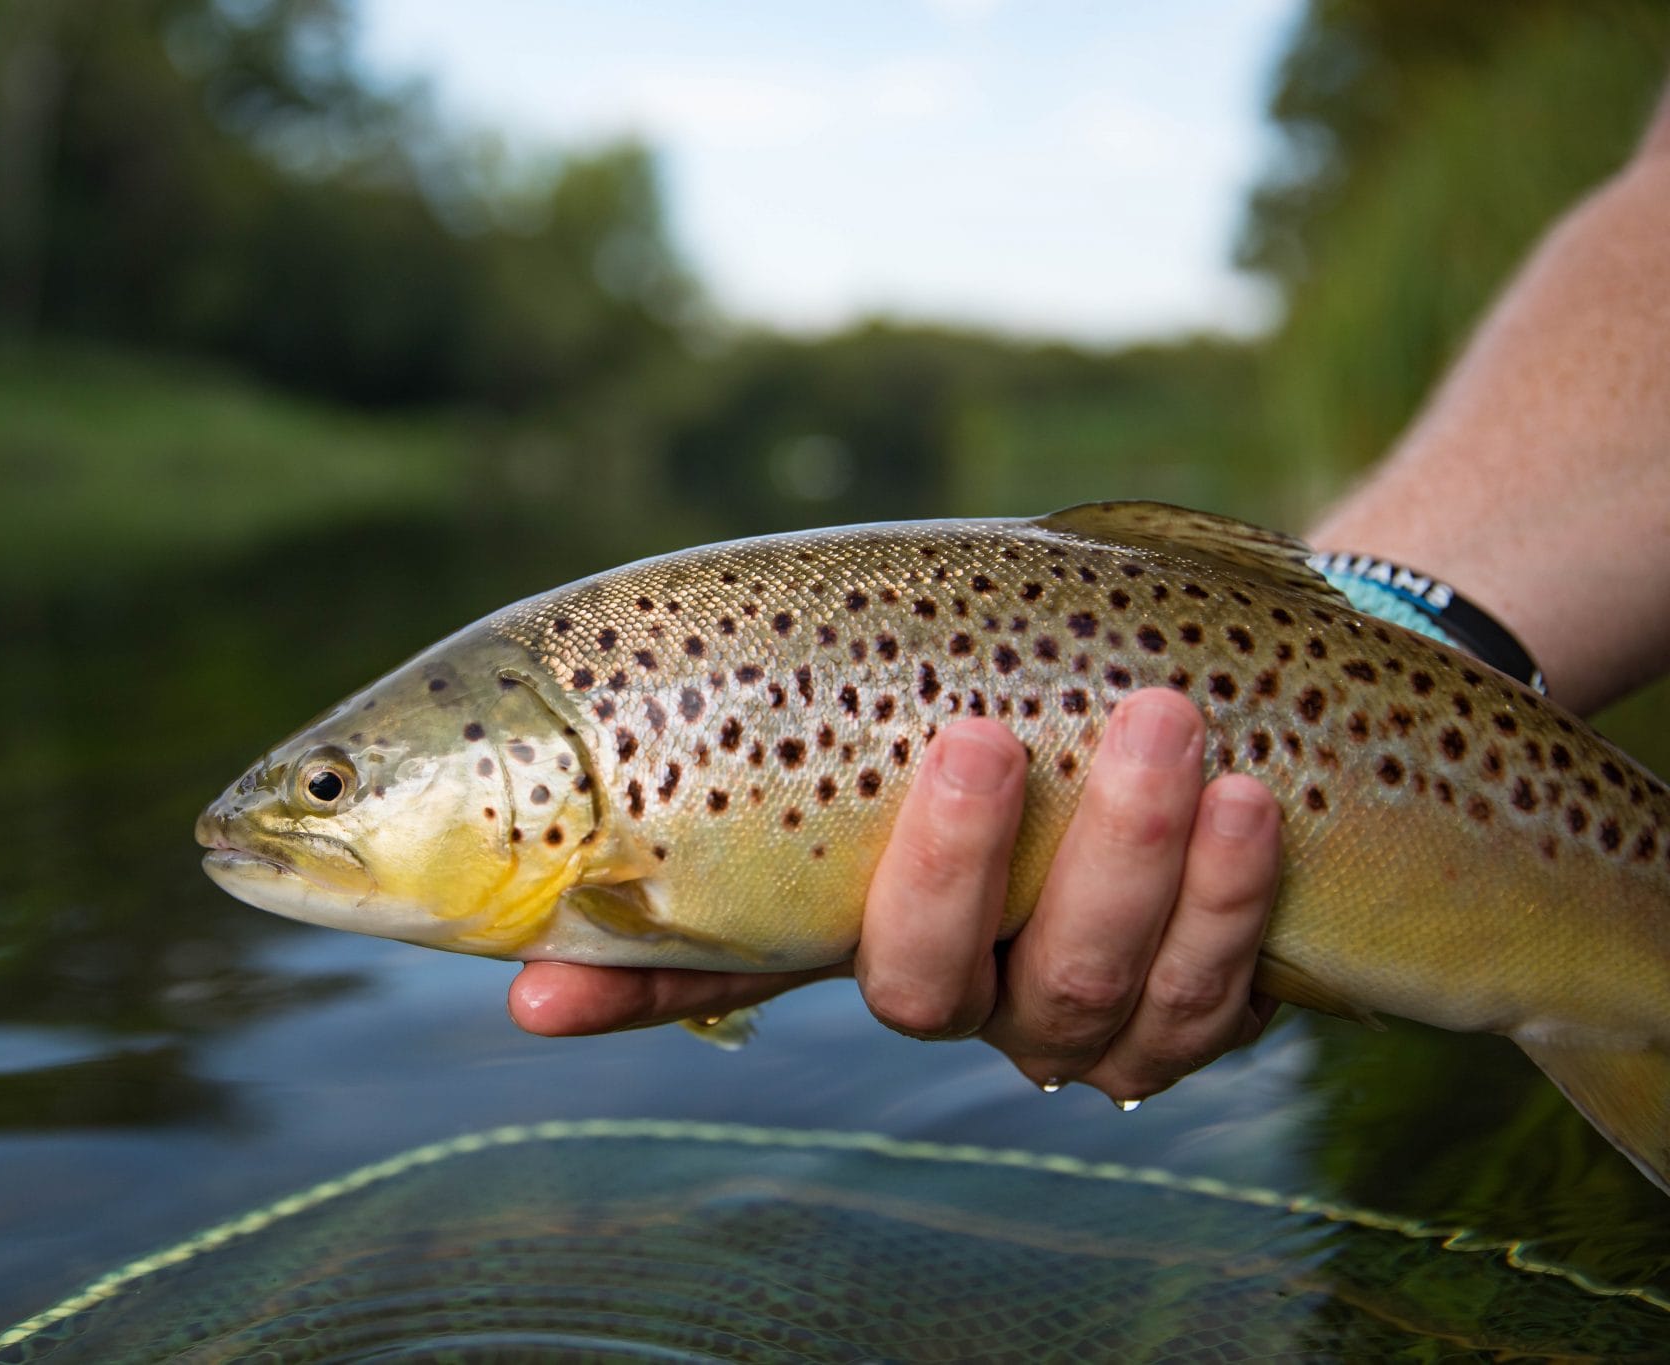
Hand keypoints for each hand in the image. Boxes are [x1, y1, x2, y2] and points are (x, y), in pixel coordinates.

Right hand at [508, 689, 1281, 1104]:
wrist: (1242, 696)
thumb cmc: (1059, 691)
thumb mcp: (941, 684)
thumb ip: (844, 698)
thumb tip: (640, 689)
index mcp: (856, 909)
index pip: (713, 966)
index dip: (622, 990)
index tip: (533, 988)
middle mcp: (952, 979)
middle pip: (922, 985)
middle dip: (955, 868)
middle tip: (983, 739)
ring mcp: (1071, 1009)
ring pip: (1079, 988)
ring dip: (1127, 859)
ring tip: (1169, 719)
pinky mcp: (1192, 1017)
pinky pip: (1203, 998)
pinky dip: (1225, 900)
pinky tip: (1246, 799)